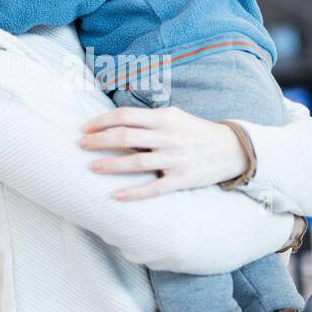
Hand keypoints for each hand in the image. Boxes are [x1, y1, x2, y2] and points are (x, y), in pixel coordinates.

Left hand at [78, 105, 248, 200]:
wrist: (231, 149)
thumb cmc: (196, 132)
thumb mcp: (175, 117)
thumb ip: (149, 120)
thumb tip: (116, 124)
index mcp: (165, 118)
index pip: (125, 116)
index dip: (101, 122)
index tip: (85, 129)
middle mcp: (169, 137)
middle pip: (126, 137)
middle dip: (99, 141)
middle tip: (80, 145)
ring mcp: (176, 159)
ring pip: (137, 162)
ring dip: (110, 165)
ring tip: (91, 167)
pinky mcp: (183, 179)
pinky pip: (154, 188)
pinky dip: (133, 193)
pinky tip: (115, 195)